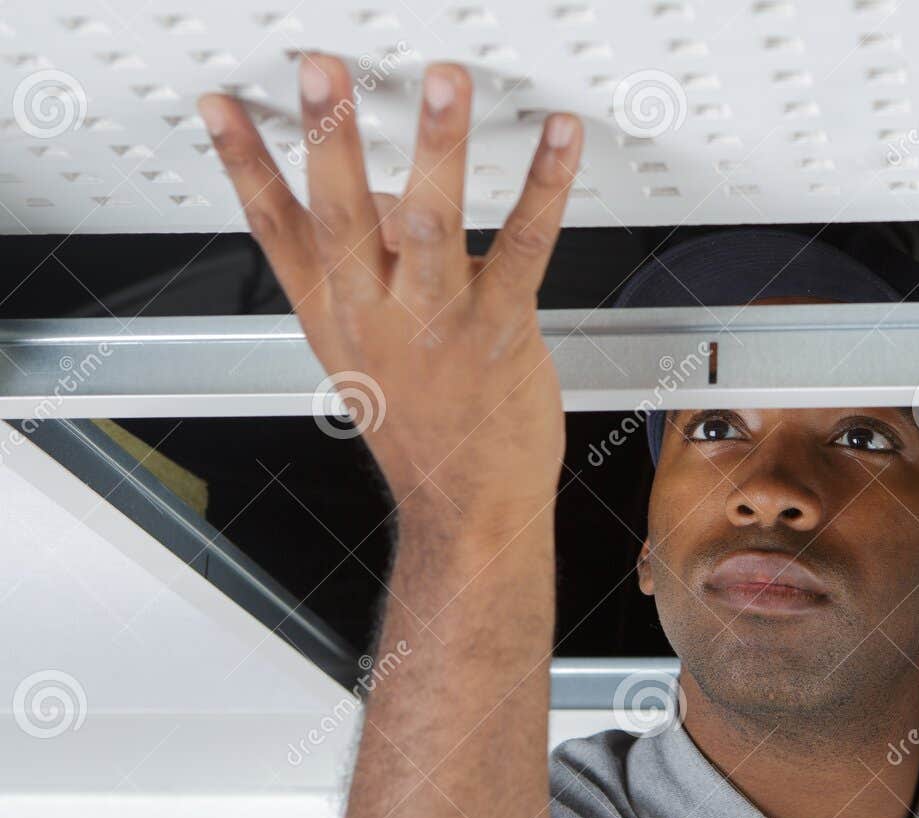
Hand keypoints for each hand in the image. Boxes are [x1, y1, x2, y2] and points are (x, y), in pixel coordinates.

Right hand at [198, 55, 583, 527]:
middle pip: (341, 214)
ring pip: (430, 222)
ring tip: (443, 85)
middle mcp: (377, 315)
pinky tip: (560, 142)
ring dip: (438, 147)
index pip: (275, 231)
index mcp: (335, 316)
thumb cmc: (425, 431)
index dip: (244, 166)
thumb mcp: (365, 357)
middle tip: (320, 70)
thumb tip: (375, 196)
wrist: (467, 509)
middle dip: (328, 136)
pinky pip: (524, 248)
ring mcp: (438, 322)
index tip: (220, 105)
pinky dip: (545, 188)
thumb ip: (363, 273)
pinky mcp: (500, 330)